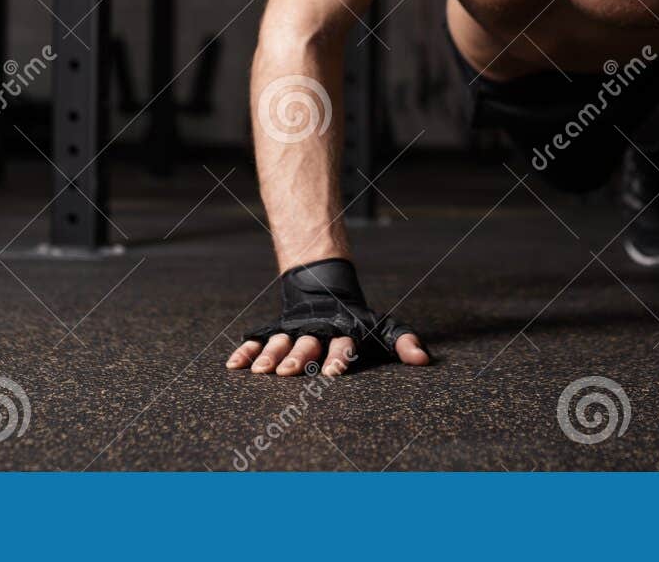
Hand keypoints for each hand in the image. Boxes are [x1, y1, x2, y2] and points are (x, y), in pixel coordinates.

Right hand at [226, 331, 429, 375]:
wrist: (324, 286)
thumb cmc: (357, 318)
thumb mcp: (383, 327)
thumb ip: (404, 341)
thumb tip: (424, 359)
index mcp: (344, 333)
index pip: (342, 345)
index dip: (337, 357)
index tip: (332, 373)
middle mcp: (317, 332)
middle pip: (307, 345)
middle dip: (297, 359)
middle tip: (287, 373)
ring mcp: (294, 330)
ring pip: (281, 343)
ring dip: (271, 356)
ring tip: (261, 371)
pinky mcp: (275, 330)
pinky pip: (258, 339)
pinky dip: (247, 350)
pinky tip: (235, 364)